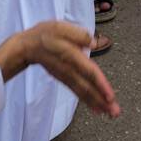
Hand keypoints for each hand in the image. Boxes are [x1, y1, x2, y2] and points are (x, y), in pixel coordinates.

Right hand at [3, 21, 119, 116]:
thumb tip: (95, 42)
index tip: (110, 97)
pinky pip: (78, 91)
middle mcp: (69, 70)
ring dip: (96, 103)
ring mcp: (66, 77)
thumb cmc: (45, 35)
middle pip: (87, 87)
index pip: (88, 72)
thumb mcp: (62, 28)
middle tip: (114, 112)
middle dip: (101, 100)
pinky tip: (96, 108)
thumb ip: (80, 35)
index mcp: (71, 56)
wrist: (26, 47)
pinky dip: (87, 100)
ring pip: (82, 92)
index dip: (100, 84)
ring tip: (109, 113)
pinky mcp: (64, 79)